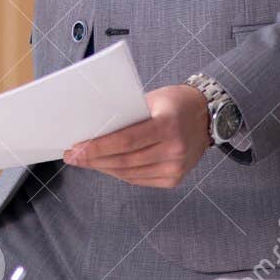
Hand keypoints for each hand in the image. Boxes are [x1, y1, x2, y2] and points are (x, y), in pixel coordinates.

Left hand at [61, 84, 209, 188]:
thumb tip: (94, 130)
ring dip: (104, 168)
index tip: (76, 149)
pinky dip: (120, 173)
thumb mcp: (150, 100)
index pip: (125, 140)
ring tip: (85, 161)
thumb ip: (127, 116)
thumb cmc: (173, 102)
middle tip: (73, 157)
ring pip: (129, 173)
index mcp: (167, 125)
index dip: (97, 147)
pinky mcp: (175, 178)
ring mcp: (177, 167)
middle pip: (124, 160)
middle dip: (94, 159)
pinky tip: (106, 166)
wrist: (206, 116)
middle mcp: (174, 149)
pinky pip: (140, 179)